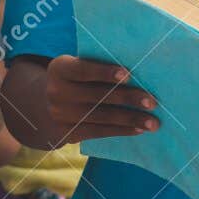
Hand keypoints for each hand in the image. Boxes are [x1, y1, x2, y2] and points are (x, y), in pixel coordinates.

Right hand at [44, 55, 158, 143]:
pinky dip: (121, 130)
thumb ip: (97, 66)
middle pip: (97, 95)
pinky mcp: (68, 133)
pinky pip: (99, 132)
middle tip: (152, 101)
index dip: (105, 72)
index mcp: (59, 69)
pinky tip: (138, 129)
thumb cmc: (75, 79)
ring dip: (130, 119)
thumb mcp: (76, 66)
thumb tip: (138, 72)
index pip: (83, 70)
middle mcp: (56, 92)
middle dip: (127, 98)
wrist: (46, 105)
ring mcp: (60, 115)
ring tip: (153, 122)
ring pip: (102, 116)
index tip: (129, 75)